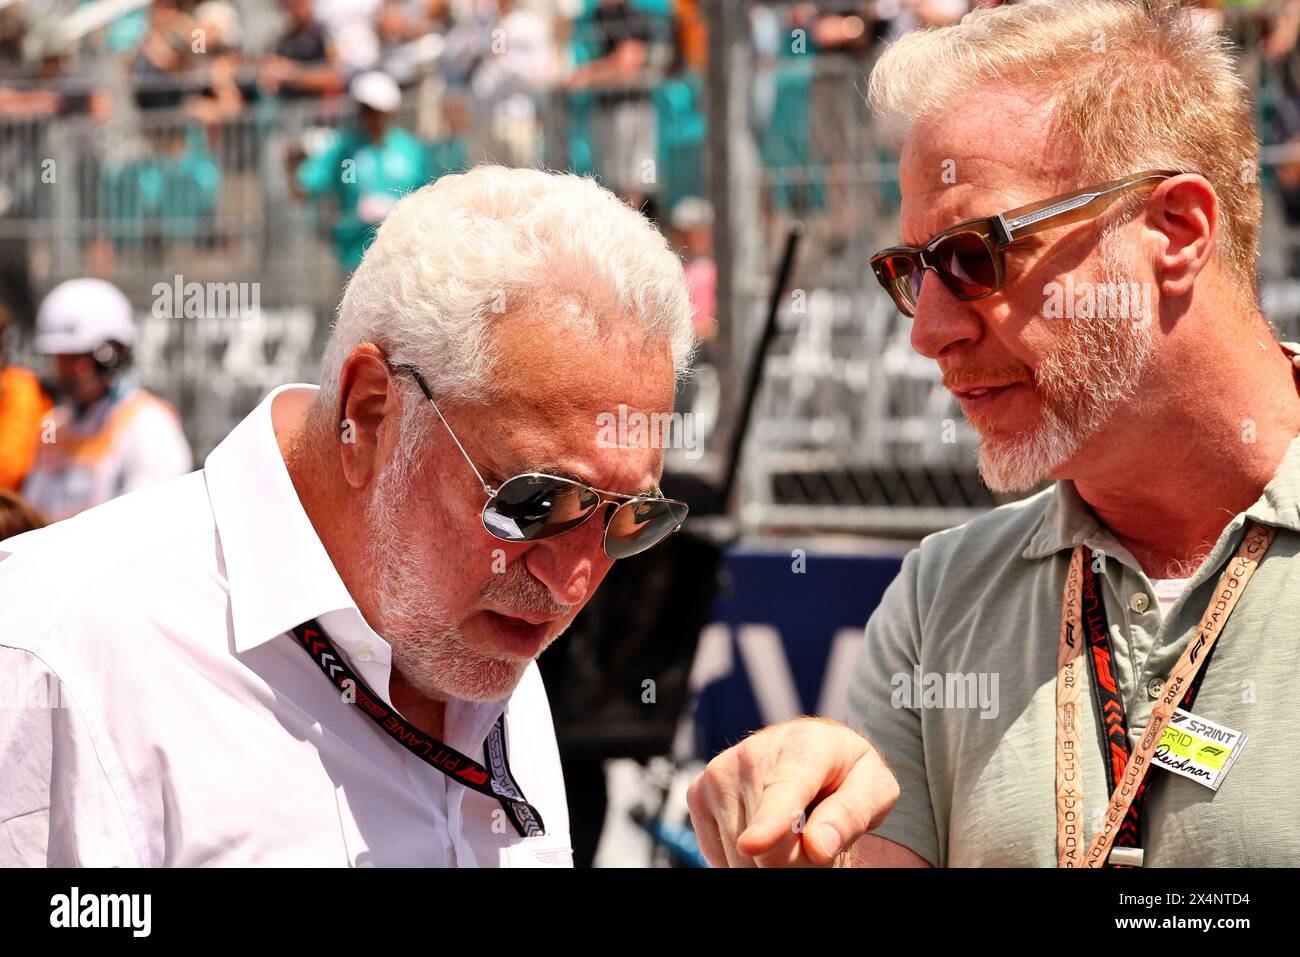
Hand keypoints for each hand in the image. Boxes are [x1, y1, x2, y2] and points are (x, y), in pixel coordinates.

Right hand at [686, 717, 898, 867]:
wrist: (808, 749)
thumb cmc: (844, 773)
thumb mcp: (873, 788)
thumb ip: (852, 814)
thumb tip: (819, 846)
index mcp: (804, 747)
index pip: (784, 791)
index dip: (771, 822)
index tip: (754, 844)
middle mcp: (752, 754)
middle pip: (767, 848)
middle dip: (795, 862)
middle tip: (814, 837)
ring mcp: (719, 774)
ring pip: (740, 859)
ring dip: (769, 862)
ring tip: (789, 830)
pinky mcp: (697, 794)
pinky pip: (720, 858)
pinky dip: (743, 858)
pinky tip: (762, 829)